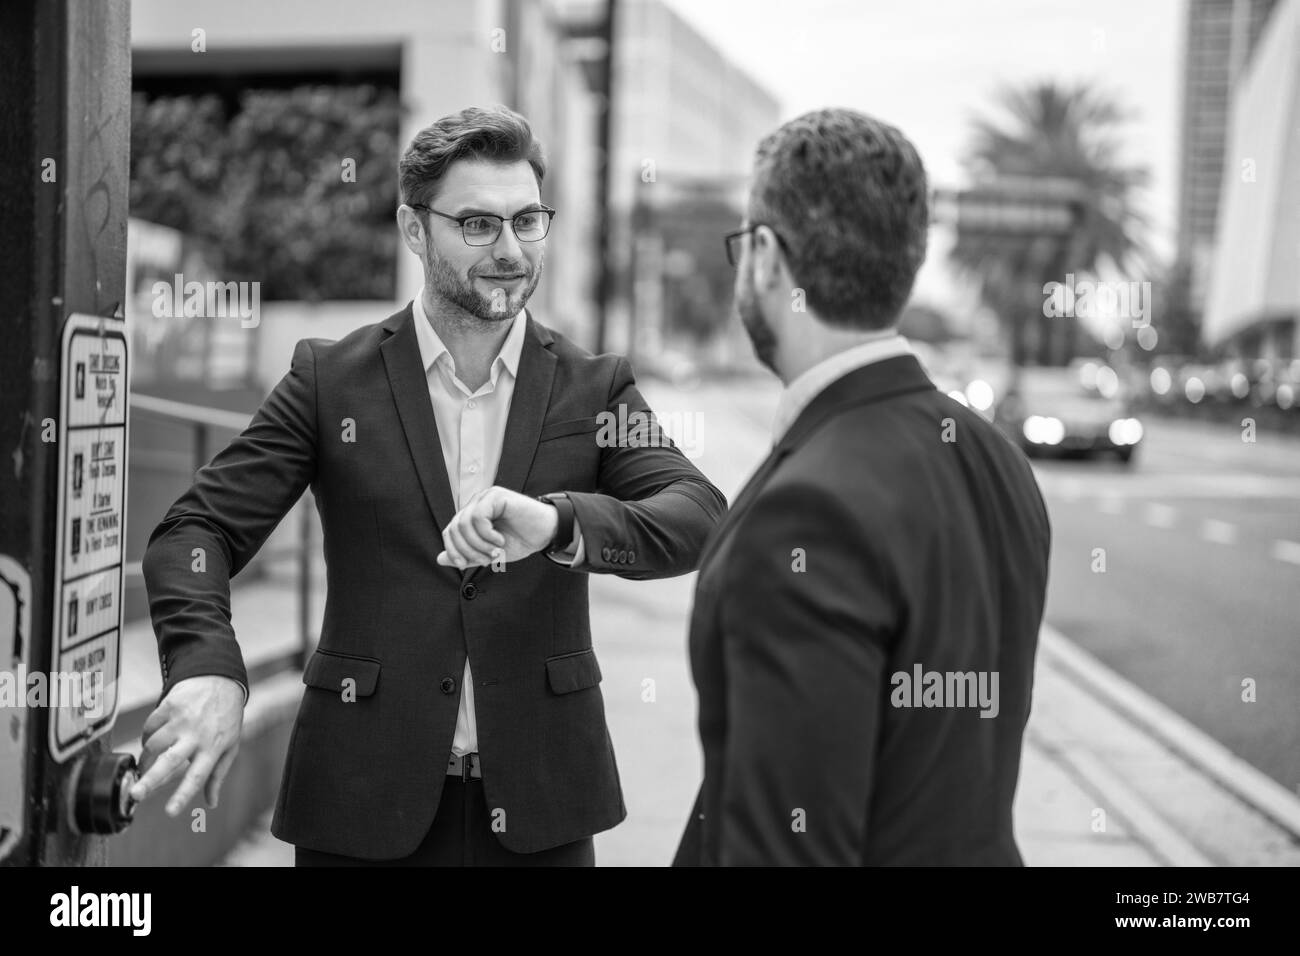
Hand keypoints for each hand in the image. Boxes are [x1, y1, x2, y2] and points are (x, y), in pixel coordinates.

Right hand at [128, 675, 244, 815]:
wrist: (220, 680)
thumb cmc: (226, 718)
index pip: (197, 777)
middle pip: (169, 761)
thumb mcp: (230, 745)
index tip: (170, 812)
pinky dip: (146, 736)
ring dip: (146, 757)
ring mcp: (182, 720)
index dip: (182, 796)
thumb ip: (218, 775)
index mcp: (212, 748)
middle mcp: (196, 735)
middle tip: (134, 794)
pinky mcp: (169, 705)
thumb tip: (211, 803)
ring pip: (153, 744)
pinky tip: (152, 738)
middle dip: (150, 779)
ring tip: (147, 761)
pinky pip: (149, 726)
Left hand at [437, 485, 558, 567]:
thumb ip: (466, 555)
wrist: (546, 533)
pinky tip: (500, 540)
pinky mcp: (496, 495)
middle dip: (467, 550)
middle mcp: (476, 504)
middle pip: (454, 528)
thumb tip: (440, 559)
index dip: (452, 550)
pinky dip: (487, 534)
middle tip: (486, 560)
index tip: (464, 565)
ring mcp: (485, 497)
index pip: (449, 532)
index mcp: (472, 516)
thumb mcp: (488, 553)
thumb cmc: (520, 540)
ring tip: (495, 551)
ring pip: (464, 523)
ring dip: (479, 544)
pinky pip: (478, 517)